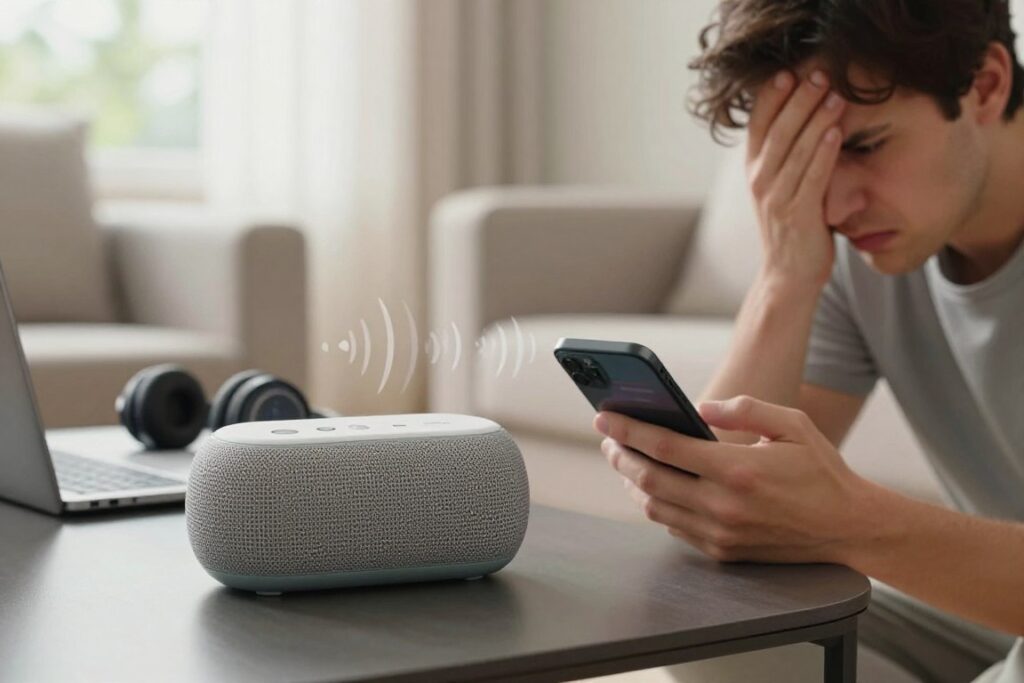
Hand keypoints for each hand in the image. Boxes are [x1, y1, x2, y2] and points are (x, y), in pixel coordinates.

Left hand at [594, 396, 872, 563]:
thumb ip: (743, 408)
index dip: (627, 429)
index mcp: (737, 469)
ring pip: (654, 507)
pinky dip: (657, 504)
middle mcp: (723, 505)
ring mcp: (720, 533)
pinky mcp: (722, 552)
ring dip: (632, 482)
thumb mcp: (791, 424)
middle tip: (609, 438)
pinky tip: (655, 486)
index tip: (603, 416)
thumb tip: (699, 408)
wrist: (849, 528)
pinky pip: (674, 526)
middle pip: (648, 479)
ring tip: (626, 460)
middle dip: (620, 455)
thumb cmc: (821, 470)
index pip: (664, 446)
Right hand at [747, 69, 845, 289]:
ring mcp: (776, 198)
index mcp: (754, 170)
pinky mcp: (797, 213)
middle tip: (819, 74)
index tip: (787, 71)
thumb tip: (803, 119)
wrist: (788, 275)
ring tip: (834, 94)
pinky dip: (822, 152)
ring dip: (815, 119)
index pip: (758, 125)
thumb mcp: (780, 187)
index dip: (771, 97)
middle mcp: (759, 181)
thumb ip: (786, 157)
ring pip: (795, 149)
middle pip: (778, 130)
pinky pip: (811, 176)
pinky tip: (834, 131)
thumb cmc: (793, 227)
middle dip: (798, 100)